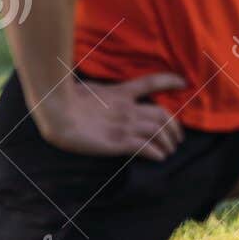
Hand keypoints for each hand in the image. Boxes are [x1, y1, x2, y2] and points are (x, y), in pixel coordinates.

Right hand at [36, 73, 186, 160]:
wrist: (55, 110)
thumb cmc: (62, 99)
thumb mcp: (85, 88)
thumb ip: (98, 92)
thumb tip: (90, 90)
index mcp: (119, 93)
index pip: (151, 83)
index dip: (169, 81)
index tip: (183, 83)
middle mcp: (127, 109)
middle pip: (162, 114)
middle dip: (174, 127)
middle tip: (178, 138)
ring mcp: (124, 125)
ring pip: (158, 131)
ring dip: (168, 142)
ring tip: (170, 151)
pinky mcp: (118, 142)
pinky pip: (144, 147)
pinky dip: (155, 152)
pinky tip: (159, 158)